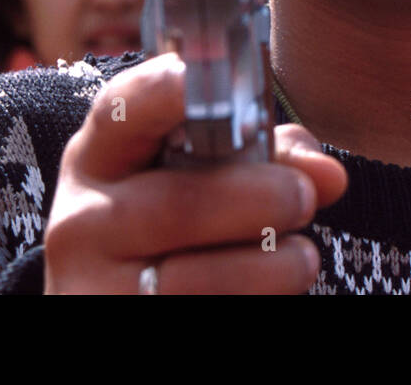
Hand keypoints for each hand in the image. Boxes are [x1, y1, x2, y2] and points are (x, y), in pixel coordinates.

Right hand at [43, 52, 347, 292]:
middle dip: (259, 198)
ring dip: (270, 267)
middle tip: (303, 197)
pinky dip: (255, 302)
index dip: (168, 91)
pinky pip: (206, 313)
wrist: (121, 298)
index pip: (123, 110)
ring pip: (195, 280)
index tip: (215, 85)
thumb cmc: (176, 221)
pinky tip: (270, 291)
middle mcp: (82, 222)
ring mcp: (94, 289)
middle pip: (177, 205)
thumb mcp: (199, 174)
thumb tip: (328, 173)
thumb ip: (267, 154)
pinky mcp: (118, 325)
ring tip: (300, 258)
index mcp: (100, 157)